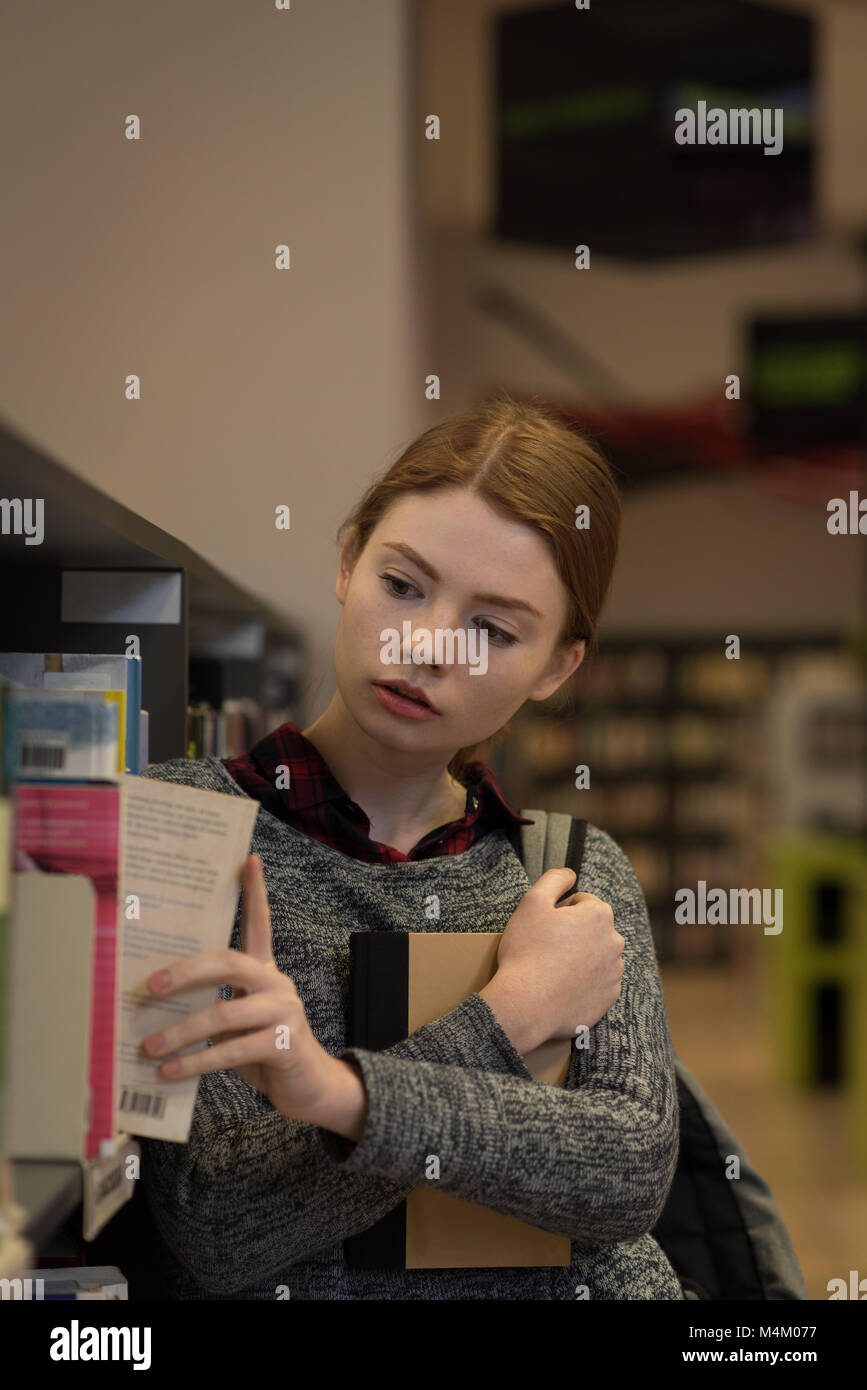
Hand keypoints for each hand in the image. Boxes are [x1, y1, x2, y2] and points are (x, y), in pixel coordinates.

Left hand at [140, 854, 366, 1134]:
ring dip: (179, 1032)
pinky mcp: (284, 1042)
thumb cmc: (264, 1051)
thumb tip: (158, 1005)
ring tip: (148, 1046)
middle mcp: (276, 983)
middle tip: (148, 987)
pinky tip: (172, 1071)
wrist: (308, 1088)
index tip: (248, 860)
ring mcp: (283, 1011)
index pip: (260, 924)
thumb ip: (212, 1006)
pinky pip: (231, 1049)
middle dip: (183, 972)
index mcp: (264, 972)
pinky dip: (196, 1062)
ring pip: (223, 1013)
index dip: (255, 892)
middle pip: (228, 962)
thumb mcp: (236, 1024)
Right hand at [479, 868, 624, 1050]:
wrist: (526, 1004)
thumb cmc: (527, 951)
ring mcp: (614, 973)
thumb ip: (554, 879)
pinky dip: (584, 983)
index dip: (559, 911)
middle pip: (592, 929)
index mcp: (600, 915)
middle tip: (546, 948)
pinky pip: (598, 983)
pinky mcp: (608, 998)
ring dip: (580, 958)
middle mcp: (615, 942)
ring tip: (553, 969)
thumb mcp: (532, 902)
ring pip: (596, 956)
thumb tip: (570, 873)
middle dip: (574, 934)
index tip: (545, 927)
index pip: (582, 902)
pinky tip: (562, 987)